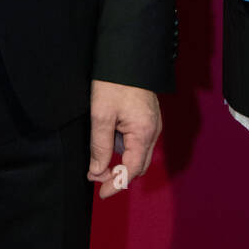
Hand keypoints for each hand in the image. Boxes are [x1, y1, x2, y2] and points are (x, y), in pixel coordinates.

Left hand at [87, 81, 160, 199]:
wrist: (127, 54)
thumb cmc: (114, 81)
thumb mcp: (101, 114)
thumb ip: (100, 146)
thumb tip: (97, 171)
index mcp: (144, 133)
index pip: (131, 171)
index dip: (116, 185)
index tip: (101, 194)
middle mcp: (153, 131)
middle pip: (138, 166)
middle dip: (117, 175)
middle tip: (95, 175)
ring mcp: (152, 124)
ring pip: (138, 154)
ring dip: (120, 160)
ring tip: (98, 156)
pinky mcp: (148, 117)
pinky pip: (138, 141)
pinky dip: (124, 147)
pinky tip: (109, 139)